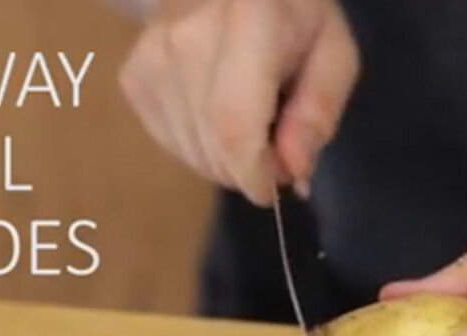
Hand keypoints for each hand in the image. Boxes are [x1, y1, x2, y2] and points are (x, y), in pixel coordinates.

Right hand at [119, 0, 358, 205]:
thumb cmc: (293, 13)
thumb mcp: (333, 53)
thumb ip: (319, 111)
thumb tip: (293, 172)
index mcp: (248, 22)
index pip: (234, 126)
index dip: (254, 174)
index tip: (275, 188)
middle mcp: (186, 39)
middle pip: (212, 147)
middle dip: (249, 170)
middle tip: (276, 148)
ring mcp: (151, 57)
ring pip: (190, 152)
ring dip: (225, 161)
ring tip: (249, 122)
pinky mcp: (133, 75)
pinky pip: (169, 142)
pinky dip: (199, 146)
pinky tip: (216, 115)